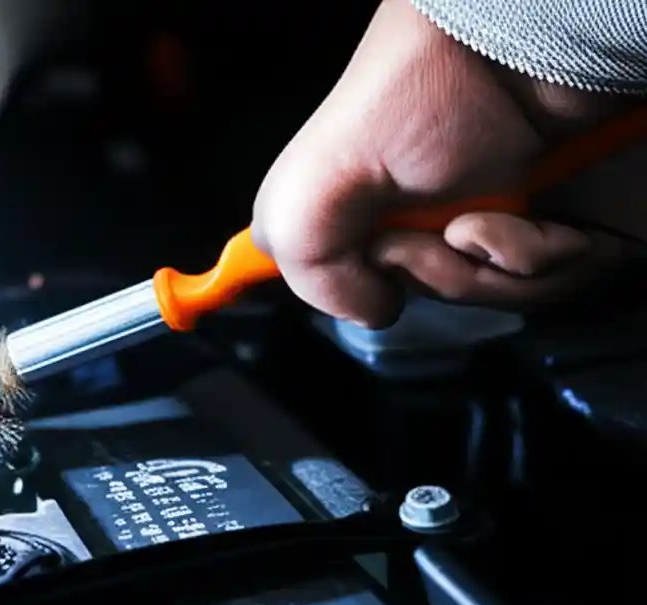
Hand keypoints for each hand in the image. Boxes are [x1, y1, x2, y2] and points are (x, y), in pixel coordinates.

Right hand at [251, 0, 635, 327]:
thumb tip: (374, 310)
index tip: (368, 268)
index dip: (351, 293)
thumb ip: (307, 269)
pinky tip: (530, 214)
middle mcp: (412, 220)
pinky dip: (535, 251)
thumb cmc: (412, 97)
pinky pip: (541, 278)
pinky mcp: (541, 224)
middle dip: (432, 277)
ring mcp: (479, 223)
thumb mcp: (310, 191)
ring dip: (487, 267)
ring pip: (484, 297)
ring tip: (481, 214)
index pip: (337, 289)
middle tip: (427, 233)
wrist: (519, 51)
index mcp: (346, 214)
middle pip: (423, 303)